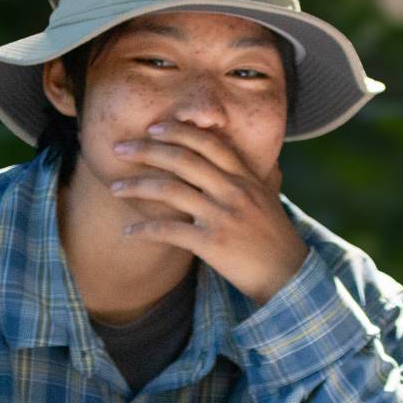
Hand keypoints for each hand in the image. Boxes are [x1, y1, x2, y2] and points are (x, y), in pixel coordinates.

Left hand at [109, 122, 308, 303]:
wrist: (287, 275)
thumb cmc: (275, 238)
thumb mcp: (270, 198)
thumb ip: (259, 175)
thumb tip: (259, 156)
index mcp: (246, 177)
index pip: (209, 143)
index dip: (179, 132)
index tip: (153, 127)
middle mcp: (233, 191)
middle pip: (183, 160)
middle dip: (147, 151)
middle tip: (120, 148)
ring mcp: (222, 216)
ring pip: (170, 191)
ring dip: (137, 186)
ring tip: (114, 187)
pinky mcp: (212, 244)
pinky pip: (169, 231)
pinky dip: (144, 230)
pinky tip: (128, 231)